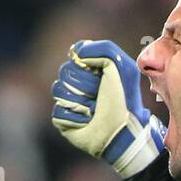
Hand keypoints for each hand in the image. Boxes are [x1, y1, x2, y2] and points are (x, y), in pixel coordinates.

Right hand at [51, 39, 165, 179]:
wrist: (119, 131)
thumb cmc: (122, 100)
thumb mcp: (121, 67)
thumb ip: (104, 49)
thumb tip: (77, 53)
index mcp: (92, 70)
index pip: (75, 55)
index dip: (85, 63)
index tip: (98, 73)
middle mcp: (79, 84)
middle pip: (65, 71)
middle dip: (84, 84)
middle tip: (98, 95)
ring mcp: (70, 102)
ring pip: (58, 90)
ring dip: (79, 101)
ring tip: (92, 110)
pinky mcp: (64, 121)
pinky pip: (58, 112)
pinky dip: (74, 118)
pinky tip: (86, 123)